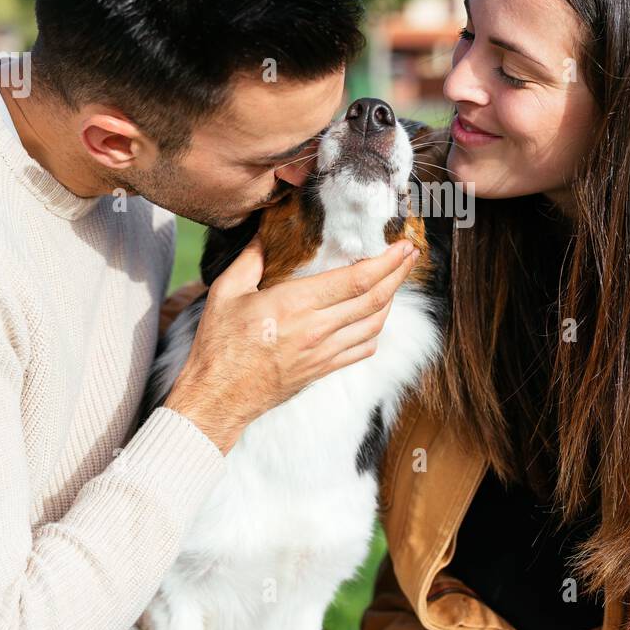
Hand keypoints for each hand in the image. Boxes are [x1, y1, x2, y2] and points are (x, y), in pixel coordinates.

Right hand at [163, 236, 417, 452]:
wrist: (218, 397)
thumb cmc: (219, 345)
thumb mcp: (226, 292)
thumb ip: (251, 259)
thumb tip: (266, 232)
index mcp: (295, 305)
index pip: (356, 281)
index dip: (386, 262)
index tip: (402, 246)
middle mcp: (317, 330)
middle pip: (375, 300)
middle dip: (399, 275)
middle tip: (411, 256)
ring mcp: (323, 353)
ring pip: (374, 325)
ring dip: (392, 300)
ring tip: (396, 280)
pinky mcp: (323, 369)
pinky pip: (363, 348)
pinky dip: (377, 329)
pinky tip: (376, 316)